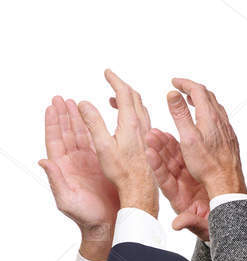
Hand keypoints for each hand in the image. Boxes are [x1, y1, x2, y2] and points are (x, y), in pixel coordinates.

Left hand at [39, 97, 118, 258]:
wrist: (108, 224)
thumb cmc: (86, 216)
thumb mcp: (66, 199)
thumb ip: (55, 180)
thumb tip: (44, 161)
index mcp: (63, 168)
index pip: (55, 140)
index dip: (53, 123)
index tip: (52, 107)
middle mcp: (74, 162)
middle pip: (66, 133)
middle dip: (63, 115)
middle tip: (62, 98)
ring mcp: (88, 162)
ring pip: (80, 135)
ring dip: (77, 119)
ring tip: (75, 102)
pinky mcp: (103, 164)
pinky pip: (97, 142)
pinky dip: (94, 129)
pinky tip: (94, 119)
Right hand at [77, 70, 156, 215]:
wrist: (141, 188)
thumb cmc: (122, 171)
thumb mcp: (103, 146)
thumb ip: (93, 123)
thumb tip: (83, 104)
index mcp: (131, 123)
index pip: (124, 93)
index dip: (115, 80)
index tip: (107, 72)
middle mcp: (142, 124)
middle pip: (134, 97)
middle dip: (121, 85)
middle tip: (110, 78)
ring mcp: (148, 131)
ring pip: (139, 107)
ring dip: (126, 97)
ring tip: (113, 96)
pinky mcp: (149, 140)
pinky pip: (142, 117)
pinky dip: (132, 109)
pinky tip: (126, 117)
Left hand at [146, 129, 209, 241]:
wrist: (227, 219)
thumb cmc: (213, 225)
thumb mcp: (203, 226)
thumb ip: (191, 222)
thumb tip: (177, 224)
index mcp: (180, 199)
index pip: (166, 181)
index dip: (158, 168)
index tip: (149, 154)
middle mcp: (181, 187)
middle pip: (167, 167)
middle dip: (158, 150)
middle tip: (150, 134)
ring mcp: (187, 179)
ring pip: (174, 160)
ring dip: (165, 146)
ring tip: (156, 131)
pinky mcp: (195, 174)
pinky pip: (185, 158)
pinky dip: (178, 147)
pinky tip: (171, 135)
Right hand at [167, 77, 246, 196]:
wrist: (226, 180)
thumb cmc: (206, 163)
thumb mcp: (188, 137)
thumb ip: (180, 114)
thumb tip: (173, 93)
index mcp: (210, 117)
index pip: (198, 91)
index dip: (185, 84)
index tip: (174, 82)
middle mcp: (221, 120)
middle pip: (208, 96)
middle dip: (193, 89)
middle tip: (181, 88)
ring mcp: (226, 129)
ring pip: (215, 106)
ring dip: (202, 99)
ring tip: (191, 100)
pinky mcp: (229, 137)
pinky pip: (219, 117)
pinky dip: (209, 111)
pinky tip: (204, 120)